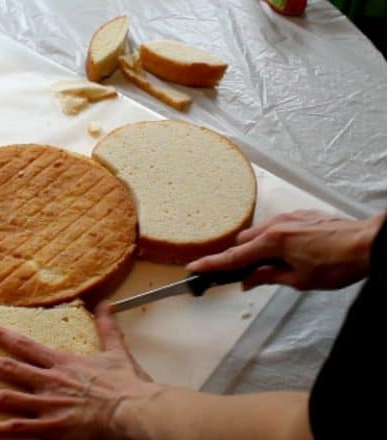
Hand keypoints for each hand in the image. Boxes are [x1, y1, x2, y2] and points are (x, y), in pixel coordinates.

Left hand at [0, 303, 161, 438]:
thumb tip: (105, 304)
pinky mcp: (51, 428)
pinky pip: (16, 429)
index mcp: (62, 363)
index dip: (0, 336)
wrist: (132, 409)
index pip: (24, 345)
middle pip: (7, 367)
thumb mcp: (116, 350)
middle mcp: (48, 381)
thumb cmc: (126, 384)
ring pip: (4, 398)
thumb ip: (107, 327)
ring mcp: (47, 405)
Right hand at [186, 210, 383, 290]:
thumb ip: (268, 277)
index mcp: (272, 243)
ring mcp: (288, 218)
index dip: (213, 264)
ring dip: (258, 248)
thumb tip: (247, 281)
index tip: (195, 268)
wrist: (368, 244)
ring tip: (275, 265)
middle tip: (247, 275)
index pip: (234, 257)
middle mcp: (275, 225)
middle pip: (243, 242)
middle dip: (240, 257)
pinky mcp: (300, 215)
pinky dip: (274, 240)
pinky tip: (291, 252)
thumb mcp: (299, 280)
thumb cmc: (337, 264)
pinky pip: (276, 227)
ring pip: (259, 233)